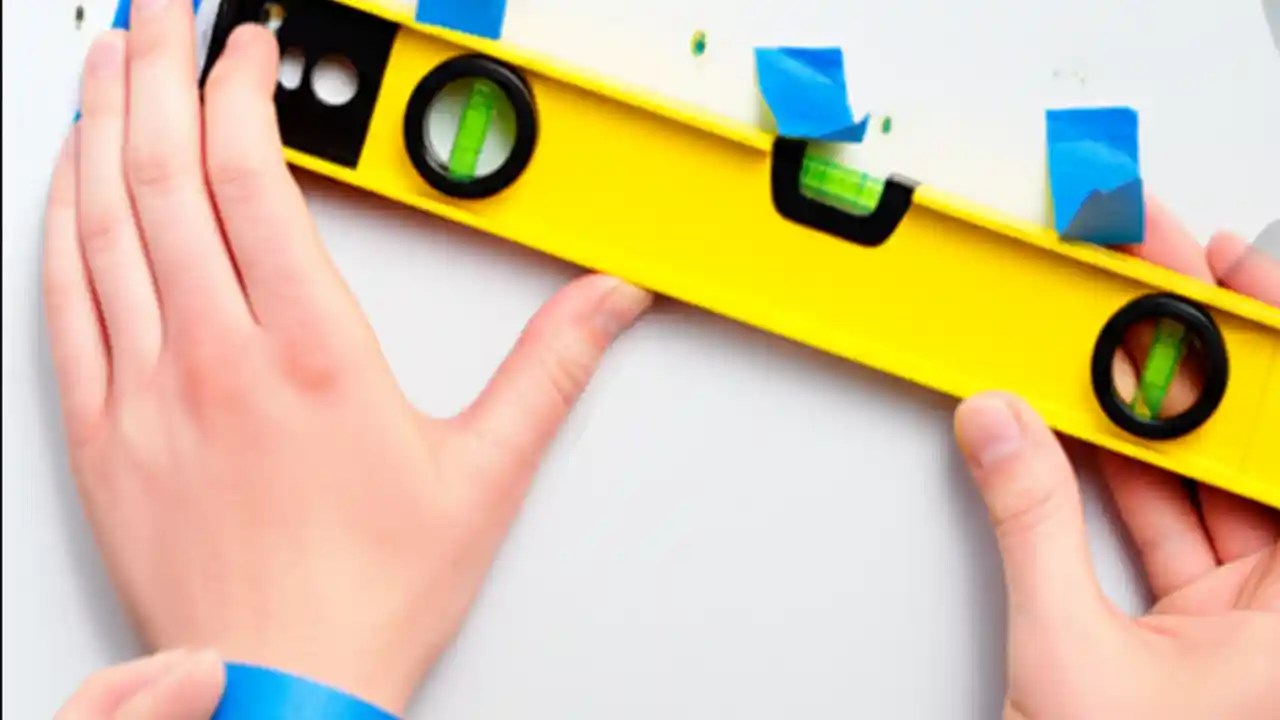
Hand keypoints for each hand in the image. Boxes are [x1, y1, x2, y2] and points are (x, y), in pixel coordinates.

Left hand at [43, 3, 650, 714]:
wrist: (283, 687)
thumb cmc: (372, 592)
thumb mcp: (483, 474)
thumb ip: (549, 368)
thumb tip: (606, 302)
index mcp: (311, 355)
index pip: (252, 180)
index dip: (241, 93)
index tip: (247, 50)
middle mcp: (216, 359)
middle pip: (165, 176)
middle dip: (158, 74)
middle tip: (157, 13)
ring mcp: (147, 393)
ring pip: (102, 225)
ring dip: (100, 128)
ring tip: (104, 62)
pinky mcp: (103, 435)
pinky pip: (65, 303)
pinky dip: (59, 226)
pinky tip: (63, 184)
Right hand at [954, 201, 1278, 718]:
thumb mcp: (1072, 657)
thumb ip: (1030, 525)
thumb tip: (997, 429)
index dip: (1261, 342)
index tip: (1223, 268)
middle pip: (1249, 448)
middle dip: (1192, 356)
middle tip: (1149, 278)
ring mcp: (1252, 618)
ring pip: (1204, 481)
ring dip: (1147, 411)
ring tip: (1100, 334)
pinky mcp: (1202, 630)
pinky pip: (1166, 524)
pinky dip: (1118, 473)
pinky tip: (1078, 416)